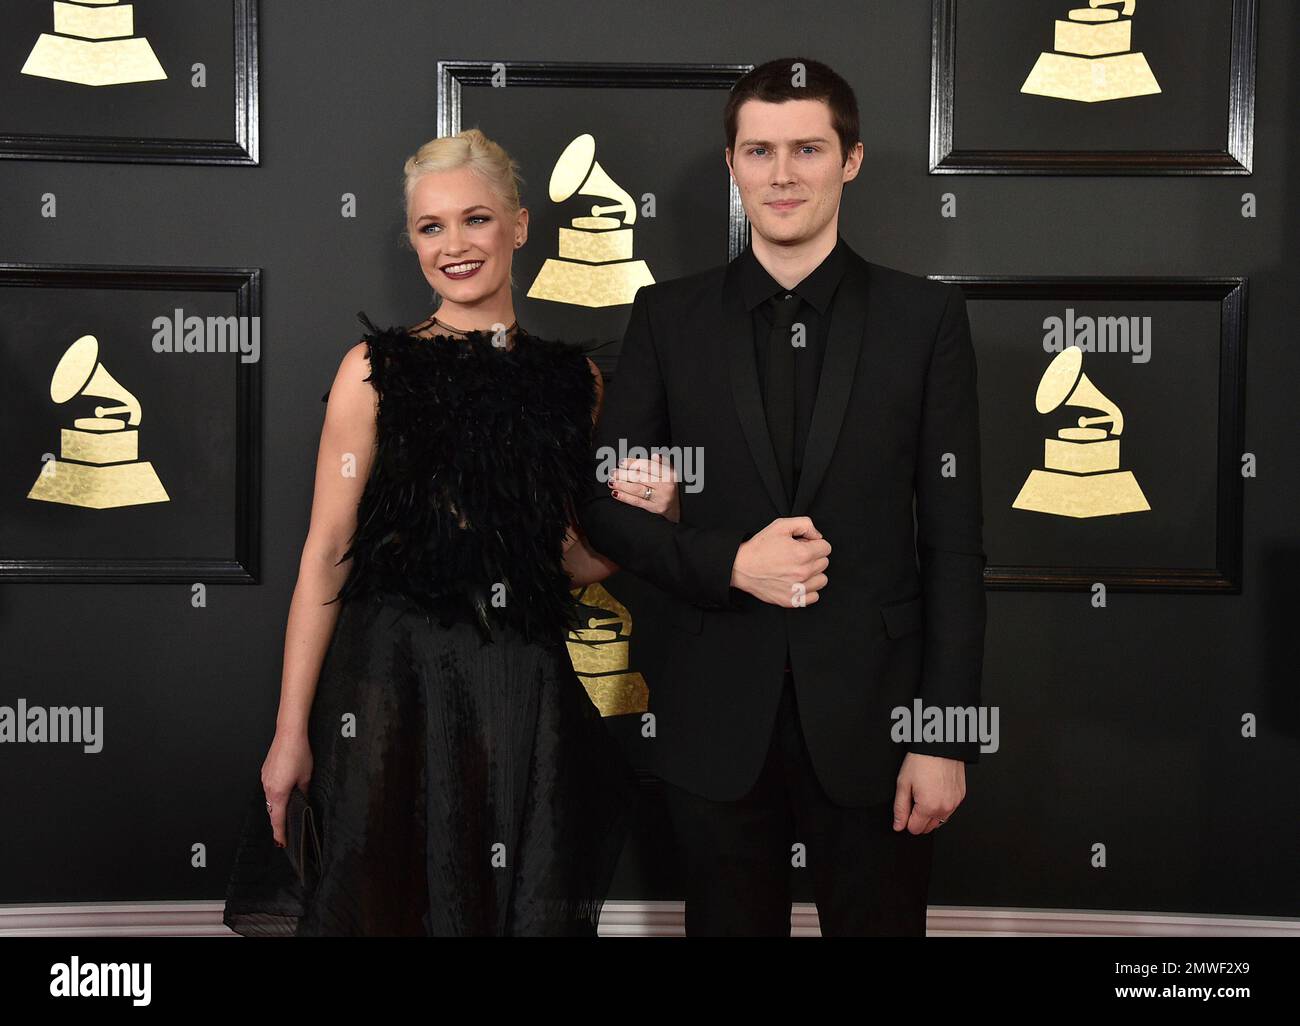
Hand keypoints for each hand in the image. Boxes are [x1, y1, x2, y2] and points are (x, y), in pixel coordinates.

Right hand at [261, 729, 312, 847]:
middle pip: (272, 811)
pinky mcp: (265, 772)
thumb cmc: (299, 753)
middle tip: (285, 833)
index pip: (278, 820)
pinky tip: (283, 793)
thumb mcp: (306, 776)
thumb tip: (302, 800)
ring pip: (270, 800)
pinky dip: (275, 795)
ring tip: (285, 814)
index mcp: (279, 793)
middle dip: (278, 822)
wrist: (288, 734)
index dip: (280, 833)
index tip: (281, 843)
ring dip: (277, 808)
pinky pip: (269, 789)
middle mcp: (268, 788)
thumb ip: (303, 791)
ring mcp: (265, 779)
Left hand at [608, 452, 679, 521]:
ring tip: (611, 481)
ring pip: (637, 489)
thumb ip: (660, 464)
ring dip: (622, 485)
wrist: (678, 507)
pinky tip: (616, 493)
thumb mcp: (669, 473)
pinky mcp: (655, 508)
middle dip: (624, 474)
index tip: (621, 462)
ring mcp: (661, 498)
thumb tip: (655, 455)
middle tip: (612, 472)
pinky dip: (625, 497)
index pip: (648, 466)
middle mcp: (666, 485)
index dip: (633, 463)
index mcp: (669, 473)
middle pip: (641, 477)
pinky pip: (637, 501)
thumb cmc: (669, 487)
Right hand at [730, 516, 829, 606]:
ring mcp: (798, 589)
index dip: (814, 543)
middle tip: (797, 556)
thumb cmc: (760, 546)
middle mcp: (803, 572)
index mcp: (802, 554)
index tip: (803, 545)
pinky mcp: (791, 600)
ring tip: (798, 569)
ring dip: (814, 574)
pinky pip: (814, 597)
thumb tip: (818, 536)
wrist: (741, 567)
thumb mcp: (781, 525)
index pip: (826, 548)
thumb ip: (805, 524)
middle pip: (824, 563)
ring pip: (822, 580)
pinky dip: (808, 590)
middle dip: (814, 557)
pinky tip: (797, 582)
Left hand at [892, 753, 964, 833]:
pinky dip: (941, 806)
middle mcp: (944, 808)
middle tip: (914, 799)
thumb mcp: (903, 784)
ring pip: (939, 821)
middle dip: (918, 819)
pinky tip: (935, 791)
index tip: (906, 809)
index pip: (914, 829)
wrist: (940, 746)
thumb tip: (898, 825)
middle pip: (927, 828)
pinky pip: (949, 810)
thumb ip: (900, 808)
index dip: (906, 820)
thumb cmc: (922, 761)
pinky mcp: (960, 797)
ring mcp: (954, 803)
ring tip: (925, 794)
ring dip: (930, 814)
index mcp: (928, 806)